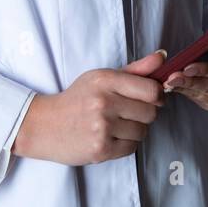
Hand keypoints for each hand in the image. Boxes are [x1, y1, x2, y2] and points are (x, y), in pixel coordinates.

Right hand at [12, 50, 166, 165]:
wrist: (44, 125)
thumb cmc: (76, 99)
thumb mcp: (101, 78)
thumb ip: (135, 69)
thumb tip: (163, 57)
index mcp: (105, 80)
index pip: (152, 90)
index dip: (157, 95)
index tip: (151, 98)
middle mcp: (104, 102)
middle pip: (151, 112)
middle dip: (144, 113)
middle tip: (127, 113)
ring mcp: (102, 127)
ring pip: (142, 131)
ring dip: (134, 130)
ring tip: (116, 125)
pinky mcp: (101, 149)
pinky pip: (132, 148)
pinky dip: (125, 144)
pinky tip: (110, 137)